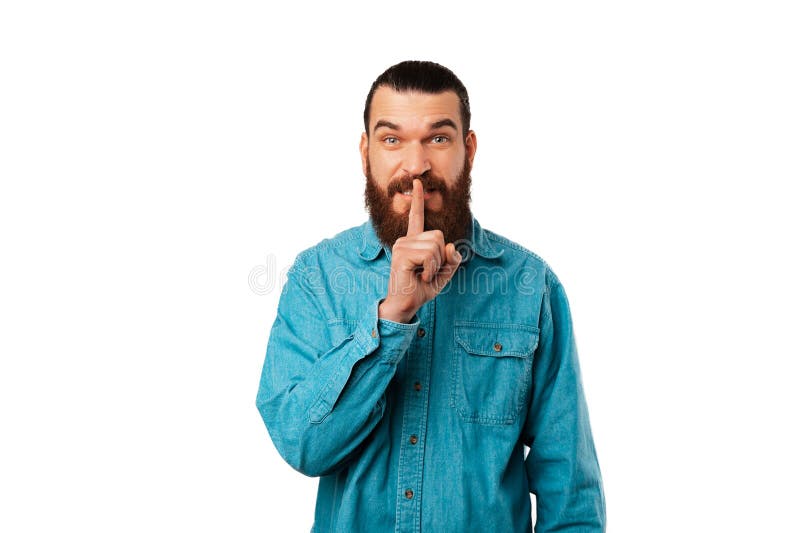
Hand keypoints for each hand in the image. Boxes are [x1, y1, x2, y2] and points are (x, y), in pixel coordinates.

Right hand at [379, 178, 461, 322]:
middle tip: (428, 271)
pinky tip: (420, 276)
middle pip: (439, 236)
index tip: (417, 182)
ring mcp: (402, 245)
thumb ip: (452, 259)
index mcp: (414, 241)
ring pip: (436, 246)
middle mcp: (406, 240)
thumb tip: (452, 246)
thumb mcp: (444, 273)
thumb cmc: (421, 289)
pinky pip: (429, 255)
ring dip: (436, 265)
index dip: (418, 200)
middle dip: (441, 257)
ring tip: (423, 274)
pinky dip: (431, 269)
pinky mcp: (402, 254)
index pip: (416, 217)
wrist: (406, 304)